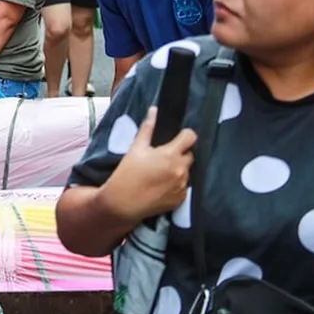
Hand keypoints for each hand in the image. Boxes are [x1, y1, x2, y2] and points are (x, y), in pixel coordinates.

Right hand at [99, 107, 197, 223]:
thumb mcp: (136, 148)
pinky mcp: (180, 199)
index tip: (178, 137)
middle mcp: (180, 170)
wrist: (123, 203)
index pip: (191, 137)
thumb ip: (148, 128)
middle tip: (163, 157)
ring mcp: (182, 186)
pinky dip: (177, 183)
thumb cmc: (127, 174)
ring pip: (187, 171)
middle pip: (190, 155)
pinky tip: (162, 185)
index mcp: (170, 155)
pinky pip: (184, 186)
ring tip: (161, 172)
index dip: (185, 135)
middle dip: (180, 153)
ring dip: (179, 169)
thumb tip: (154, 110)